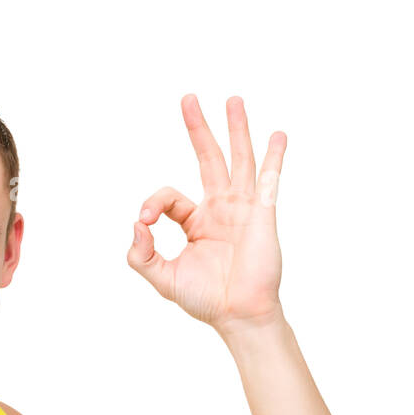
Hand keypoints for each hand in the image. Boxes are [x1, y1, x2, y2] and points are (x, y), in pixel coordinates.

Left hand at [127, 95, 286, 334]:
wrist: (237, 315)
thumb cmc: (205, 298)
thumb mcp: (162, 277)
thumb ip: (141, 254)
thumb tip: (136, 224)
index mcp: (196, 221)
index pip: (169, 197)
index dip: (153, 203)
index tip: (146, 222)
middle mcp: (220, 208)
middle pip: (208, 158)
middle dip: (198, 129)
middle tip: (187, 98)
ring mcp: (243, 208)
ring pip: (238, 160)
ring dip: (236, 129)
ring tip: (232, 100)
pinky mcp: (262, 215)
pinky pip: (268, 180)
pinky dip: (273, 158)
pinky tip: (277, 135)